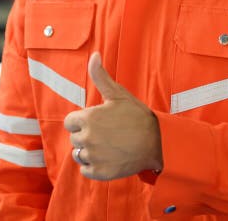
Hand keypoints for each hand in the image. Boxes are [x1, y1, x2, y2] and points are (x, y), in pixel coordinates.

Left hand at [63, 52, 162, 180]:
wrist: (158, 143)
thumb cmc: (138, 117)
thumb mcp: (118, 94)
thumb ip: (101, 76)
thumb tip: (94, 55)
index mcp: (88, 118)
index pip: (70, 122)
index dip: (82, 121)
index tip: (97, 122)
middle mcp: (87, 138)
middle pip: (75, 139)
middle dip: (87, 136)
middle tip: (107, 134)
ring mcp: (93, 157)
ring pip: (79, 155)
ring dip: (89, 152)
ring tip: (108, 146)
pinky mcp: (100, 172)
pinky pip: (86, 170)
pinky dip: (94, 167)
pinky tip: (108, 158)